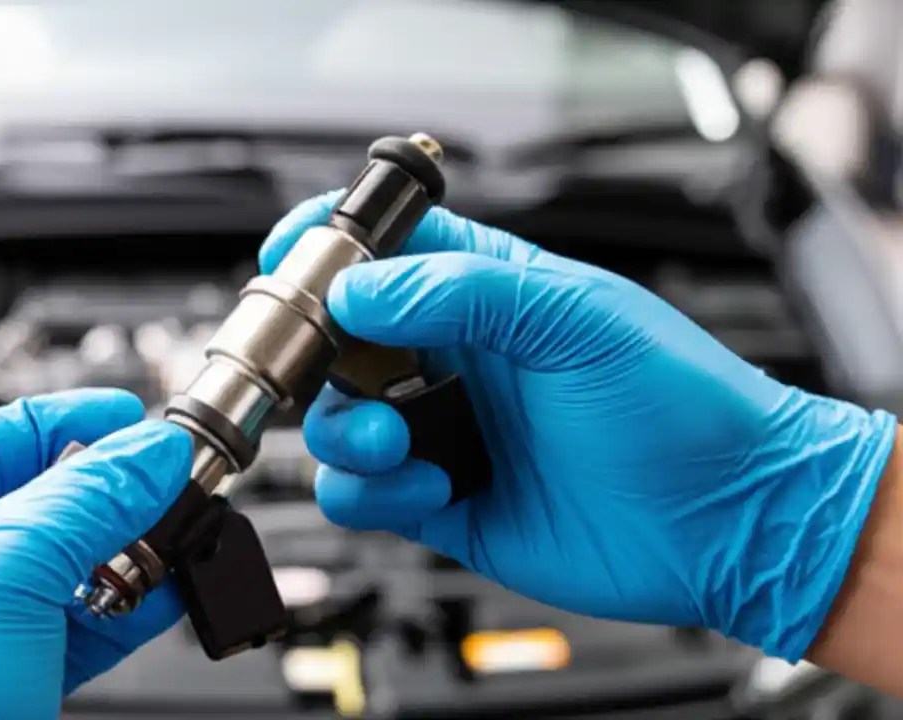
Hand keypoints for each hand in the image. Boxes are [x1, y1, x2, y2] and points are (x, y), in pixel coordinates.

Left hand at [0, 390, 190, 718]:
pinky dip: (129, 608)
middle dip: (105, 493)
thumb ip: (85, 501)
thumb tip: (150, 452)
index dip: (62, 424)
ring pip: (64, 571)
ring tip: (176, 531)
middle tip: (166, 475)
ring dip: (127, 551)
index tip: (127, 416)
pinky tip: (167, 589)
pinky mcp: (10, 684)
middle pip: (32, 506)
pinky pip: (81, 629)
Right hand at [261, 192, 897, 660]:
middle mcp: (454, 358)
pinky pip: (362, 494)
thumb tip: (357, 290)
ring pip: (336, 420)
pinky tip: (426, 485)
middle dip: (316, 354)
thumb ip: (459, 291)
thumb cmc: (682, 404)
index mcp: (485, 292)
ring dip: (342, 430)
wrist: (727, 519)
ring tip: (394, 438)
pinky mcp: (441, 501)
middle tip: (326, 367)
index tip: (289, 258)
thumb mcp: (577, 318)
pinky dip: (370, 493)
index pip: (385, 247)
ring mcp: (445, 431)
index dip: (327, 245)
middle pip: (338, 339)